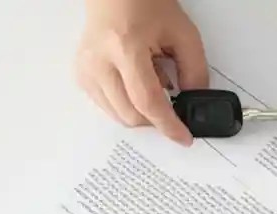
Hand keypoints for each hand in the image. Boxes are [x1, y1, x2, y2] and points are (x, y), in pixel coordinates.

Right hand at [75, 0, 208, 144]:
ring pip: (118, 116)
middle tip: (174, 108)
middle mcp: (99, 61)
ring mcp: (86, 70)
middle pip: (131, 115)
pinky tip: (136, 84)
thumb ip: (194, 71)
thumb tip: (194, 103)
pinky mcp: (82, 76)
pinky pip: (108, 107)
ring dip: (141, 113)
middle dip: (156, 120)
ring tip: (152, 84)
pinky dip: (127, 105)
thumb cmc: (144, 4)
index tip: (183, 136)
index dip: (168, 124)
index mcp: (124, 47)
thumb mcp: (183, 34)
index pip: (147, 101)